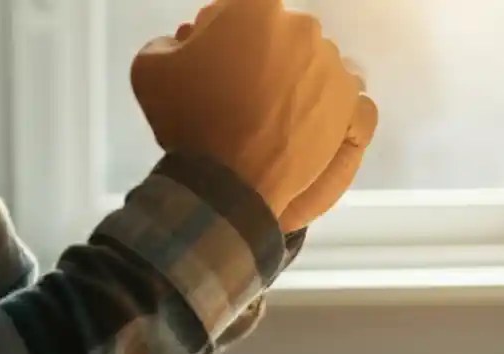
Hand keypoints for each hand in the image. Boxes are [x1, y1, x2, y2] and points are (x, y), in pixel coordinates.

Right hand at [132, 0, 376, 230]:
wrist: (225, 186)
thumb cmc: (187, 122)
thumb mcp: (150, 67)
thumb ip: (173, 41)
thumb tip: (190, 44)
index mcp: (258, 8)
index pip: (243, 8)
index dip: (226, 31)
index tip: (214, 55)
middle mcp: (305, 31)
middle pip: (283, 36)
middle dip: (263, 55)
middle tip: (239, 91)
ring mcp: (335, 71)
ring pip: (317, 66)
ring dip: (299, 82)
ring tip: (274, 117)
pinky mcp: (352, 110)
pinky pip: (350, 100)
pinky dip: (336, 110)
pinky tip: (314, 122)